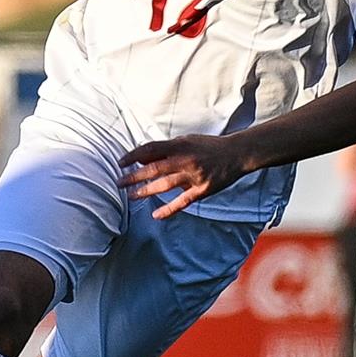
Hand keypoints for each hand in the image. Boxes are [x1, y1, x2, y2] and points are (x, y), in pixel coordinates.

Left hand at [119, 134, 250, 218]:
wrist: (237, 154)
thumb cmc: (208, 146)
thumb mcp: (186, 141)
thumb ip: (164, 149)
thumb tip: (141, 158)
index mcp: (180, 145)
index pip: (150, 149)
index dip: (133, 156)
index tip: (120, 163)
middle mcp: (185, 159)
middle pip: (154, 168)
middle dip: (134, 176)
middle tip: (119, 182)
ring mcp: (194, 176)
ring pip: (165, 185)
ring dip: (146, 191)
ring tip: (131, 196)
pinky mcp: (202, 190)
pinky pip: (182, 201)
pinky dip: (169, 209)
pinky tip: (156, 215)